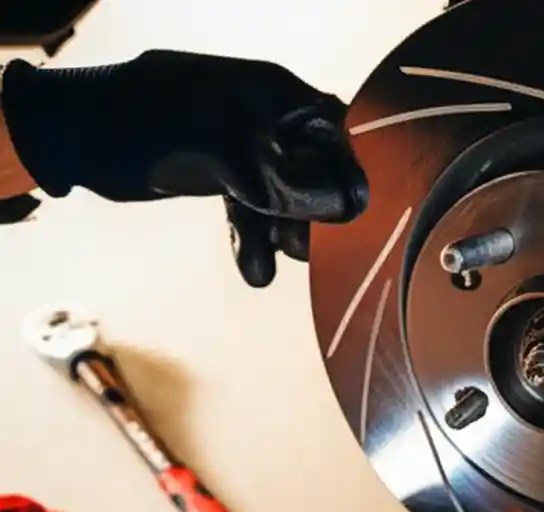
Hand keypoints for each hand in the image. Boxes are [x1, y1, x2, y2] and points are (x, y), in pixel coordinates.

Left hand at [1, 51, 367, 286]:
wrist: (78, 132)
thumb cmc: (156, 126)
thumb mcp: (236, 158)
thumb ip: (295, 187)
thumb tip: (351, 209)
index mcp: (279, 97)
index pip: (338, 137)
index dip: (346, 178)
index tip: (349, 220)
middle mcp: (269, 118)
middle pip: (316, 172)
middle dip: (312, 216)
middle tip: (305, 249)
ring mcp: (245, 146)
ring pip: (285, 198)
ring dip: (281, 235)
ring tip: (269, 264)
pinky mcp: (222, 171)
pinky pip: (254, 207)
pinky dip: (253, 238)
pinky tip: (253, 269)